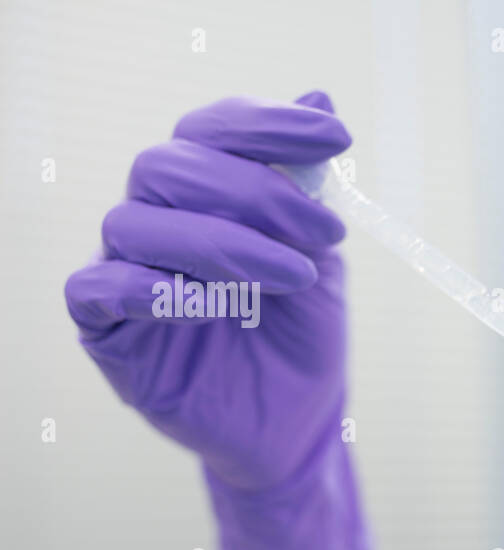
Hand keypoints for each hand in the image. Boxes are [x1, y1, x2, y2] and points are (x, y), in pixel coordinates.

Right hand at [63, 91, 367, 549]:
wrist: (298, 427)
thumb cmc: (302, 340)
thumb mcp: (321, 260)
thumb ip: (312, 189)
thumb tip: (318, 97)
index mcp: (203, 196)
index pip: (211, 131)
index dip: (267, 125)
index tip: (335, 137)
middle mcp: (157, 223)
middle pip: (168, 166)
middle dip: (257, 191)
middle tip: (326, 234)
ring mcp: (128, 275)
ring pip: (135, 221)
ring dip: (224, 241)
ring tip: (294, 276)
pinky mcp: (110, 335)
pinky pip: (96, 290)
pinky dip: (148, 286)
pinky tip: (212, 303)